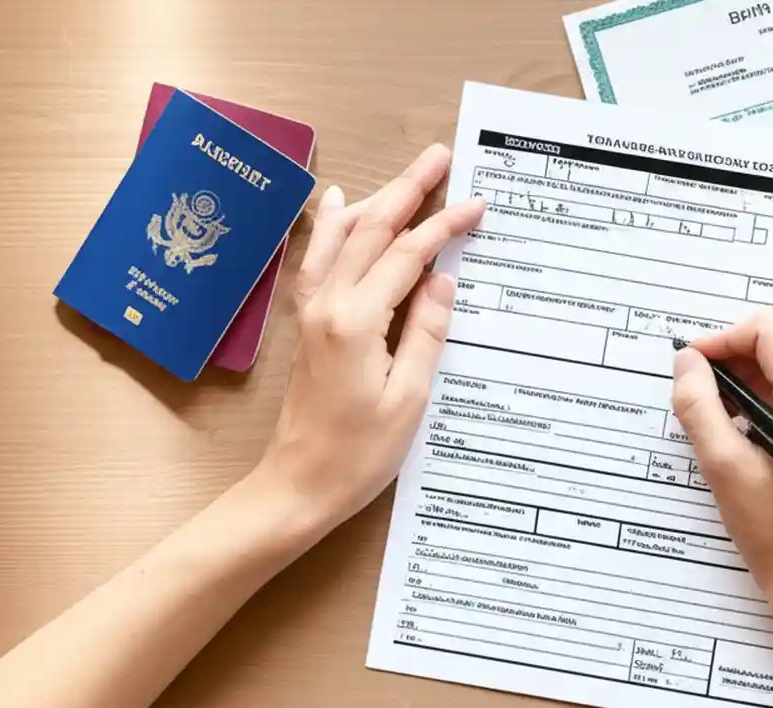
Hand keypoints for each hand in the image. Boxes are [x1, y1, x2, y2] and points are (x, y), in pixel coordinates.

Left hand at [258, 144, 485, 531]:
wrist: (297, 484)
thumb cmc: (358, 452)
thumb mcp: (408, 397)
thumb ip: (426, 333)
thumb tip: (442, 280)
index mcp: (358, 320)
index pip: (408, 256)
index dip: (444, 226)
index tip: (476, 204)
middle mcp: (329, 304)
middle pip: (372, 231)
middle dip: (408, 191)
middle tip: (439, 157)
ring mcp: (312, 311)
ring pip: (343, 238)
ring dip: (375, 202)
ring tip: (403, 176)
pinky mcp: (306, 324)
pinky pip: (318, 259)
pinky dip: (331, 227)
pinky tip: (336, 206)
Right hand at [670, 310, 772, 628]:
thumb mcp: (725, 466)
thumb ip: (699, 405)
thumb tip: (686, 362)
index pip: (768, 330)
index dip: (721, 340)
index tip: (689, 367)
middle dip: (730, 361)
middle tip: (694, 395)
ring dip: (743, 382)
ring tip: (712, 418)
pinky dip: (760, 401)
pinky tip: (736, 432)